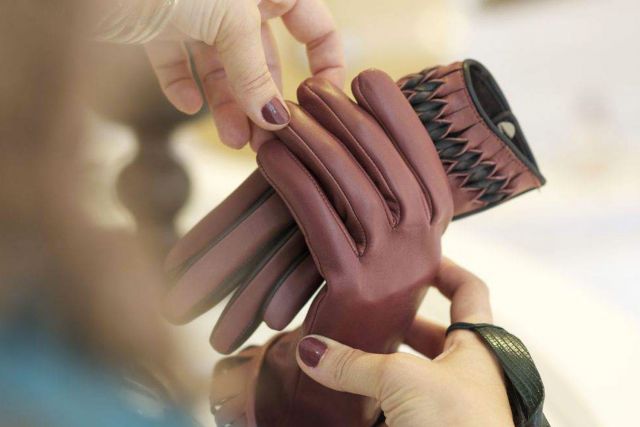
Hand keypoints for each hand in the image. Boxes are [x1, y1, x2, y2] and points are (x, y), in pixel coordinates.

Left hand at [145, 0, 344, 149]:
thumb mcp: (232, 19)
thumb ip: (255, 72)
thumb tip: (275, 119)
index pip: (315, 27)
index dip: (324, 64)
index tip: (317, 104)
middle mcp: (237, 3)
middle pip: (264, 58)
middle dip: (265, 100)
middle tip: (266, 140)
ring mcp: (198, 14)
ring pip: (223, 68)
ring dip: (229, 105)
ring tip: (232, 139)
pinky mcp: (160, 27)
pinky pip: (177, 64)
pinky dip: (183, 87)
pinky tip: (187, 105)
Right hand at [295, 258, 513, 426]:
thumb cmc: (460, 426)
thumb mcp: (403, 380)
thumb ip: (354, 364)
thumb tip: (310, 351)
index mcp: (478, 346)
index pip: (469, 290)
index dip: (446, 269)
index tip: (417, 258)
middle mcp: (467, 374)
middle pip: (432, 333)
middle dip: (398, 320)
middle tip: (365, 306)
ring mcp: (448, 406)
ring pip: (411, 372)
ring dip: (383, 362)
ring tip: (347, 347)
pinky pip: (398, 406)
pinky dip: (376, 398)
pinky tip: (349, 395)